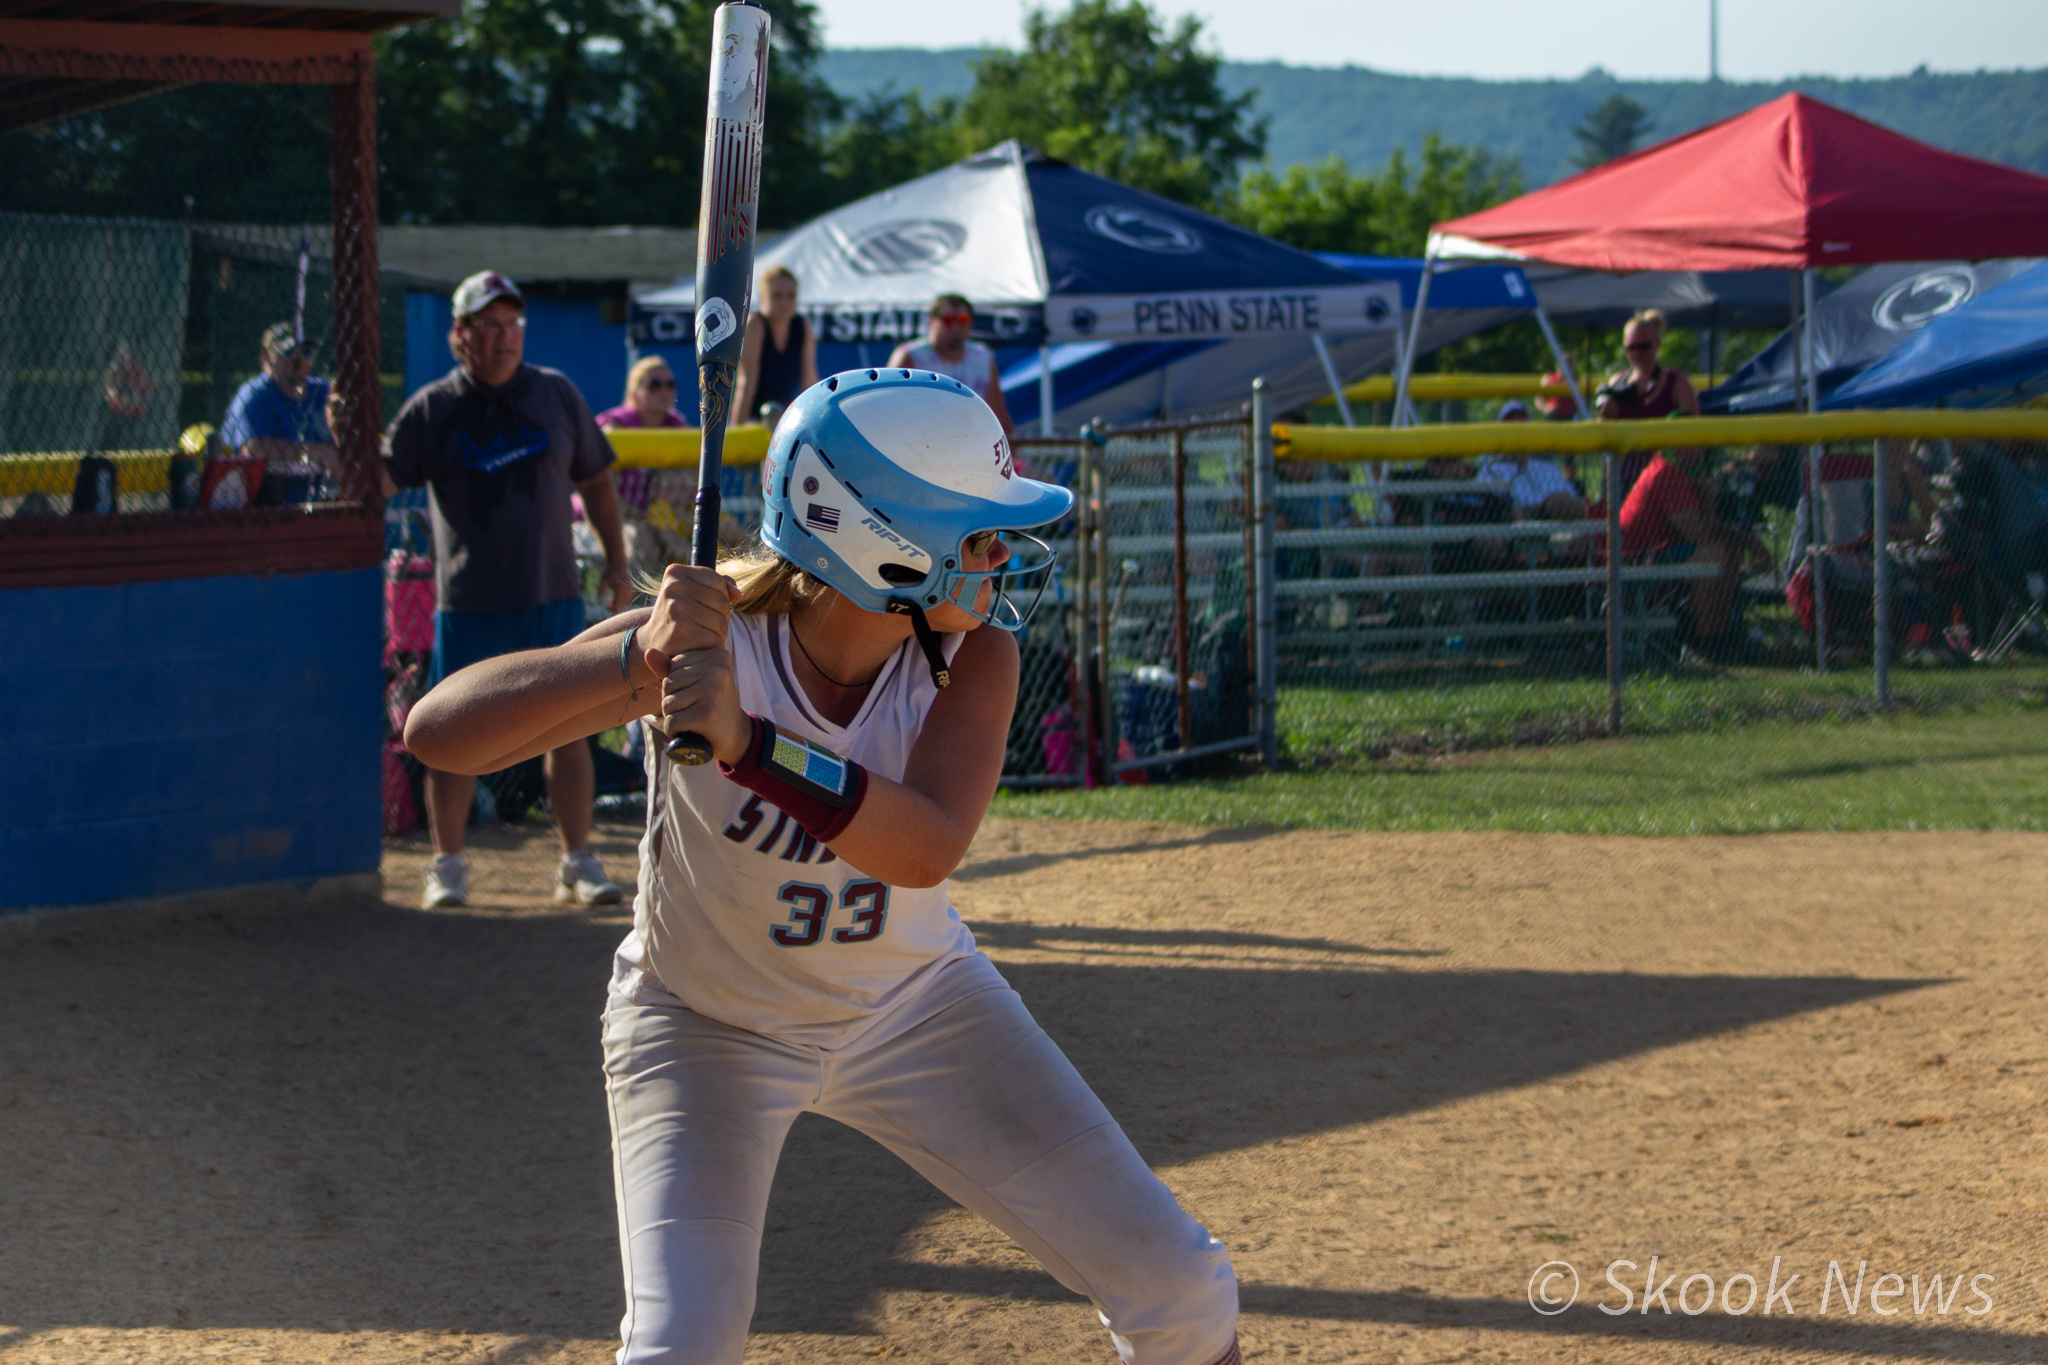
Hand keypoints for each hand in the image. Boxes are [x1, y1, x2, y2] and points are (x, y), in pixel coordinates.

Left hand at [601, 561, 634, 612]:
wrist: (618, 566)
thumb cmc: (609, 573)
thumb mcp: (603, 581)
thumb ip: (601, 590)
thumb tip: (599, 600)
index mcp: (620, 588)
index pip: (618, 603)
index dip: (615, 610)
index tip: (612, 616)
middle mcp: (627, 590)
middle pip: (622, 604)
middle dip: (615, 607)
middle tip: (606, 606)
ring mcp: (631, 590)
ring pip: (625, 603)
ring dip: (618, 605)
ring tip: (609, 601)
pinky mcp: (632, 590)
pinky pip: (628, 599)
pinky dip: (622, 601)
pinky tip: (615, 598)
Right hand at [638, 563, 737, 671]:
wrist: (652, 643)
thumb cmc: (680, 616)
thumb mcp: (693, 593)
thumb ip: (719, 585)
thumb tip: (737, 594)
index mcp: (675, 571)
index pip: (719, 582)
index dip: (719, 599)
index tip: (702, 607)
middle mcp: (673, 587)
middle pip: (722, 602)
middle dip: (720, 617)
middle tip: (701, 626)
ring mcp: (675, 609)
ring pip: (721, 622)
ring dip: (717, 634)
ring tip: (698, 636)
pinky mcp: (680, 632)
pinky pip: (715, 639)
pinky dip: (711, 647)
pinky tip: (697, 647)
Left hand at [658, 646, 749, 762]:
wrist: (736, 735)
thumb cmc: (711, 705)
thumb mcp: (694, 681)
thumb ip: (670, 667)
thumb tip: (648, 652)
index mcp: (717, 654)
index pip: (674, 665)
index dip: (677, 686)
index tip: (698, 694)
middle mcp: (717, 669)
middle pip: (668, 684)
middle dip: (674, 702)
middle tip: (695, 710)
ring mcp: (713, 690)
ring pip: (667, 703)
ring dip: (674, 718)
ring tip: (693, 720)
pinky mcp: (707, 713)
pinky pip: (672, 721)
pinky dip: (674, 732)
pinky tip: (690, 732)